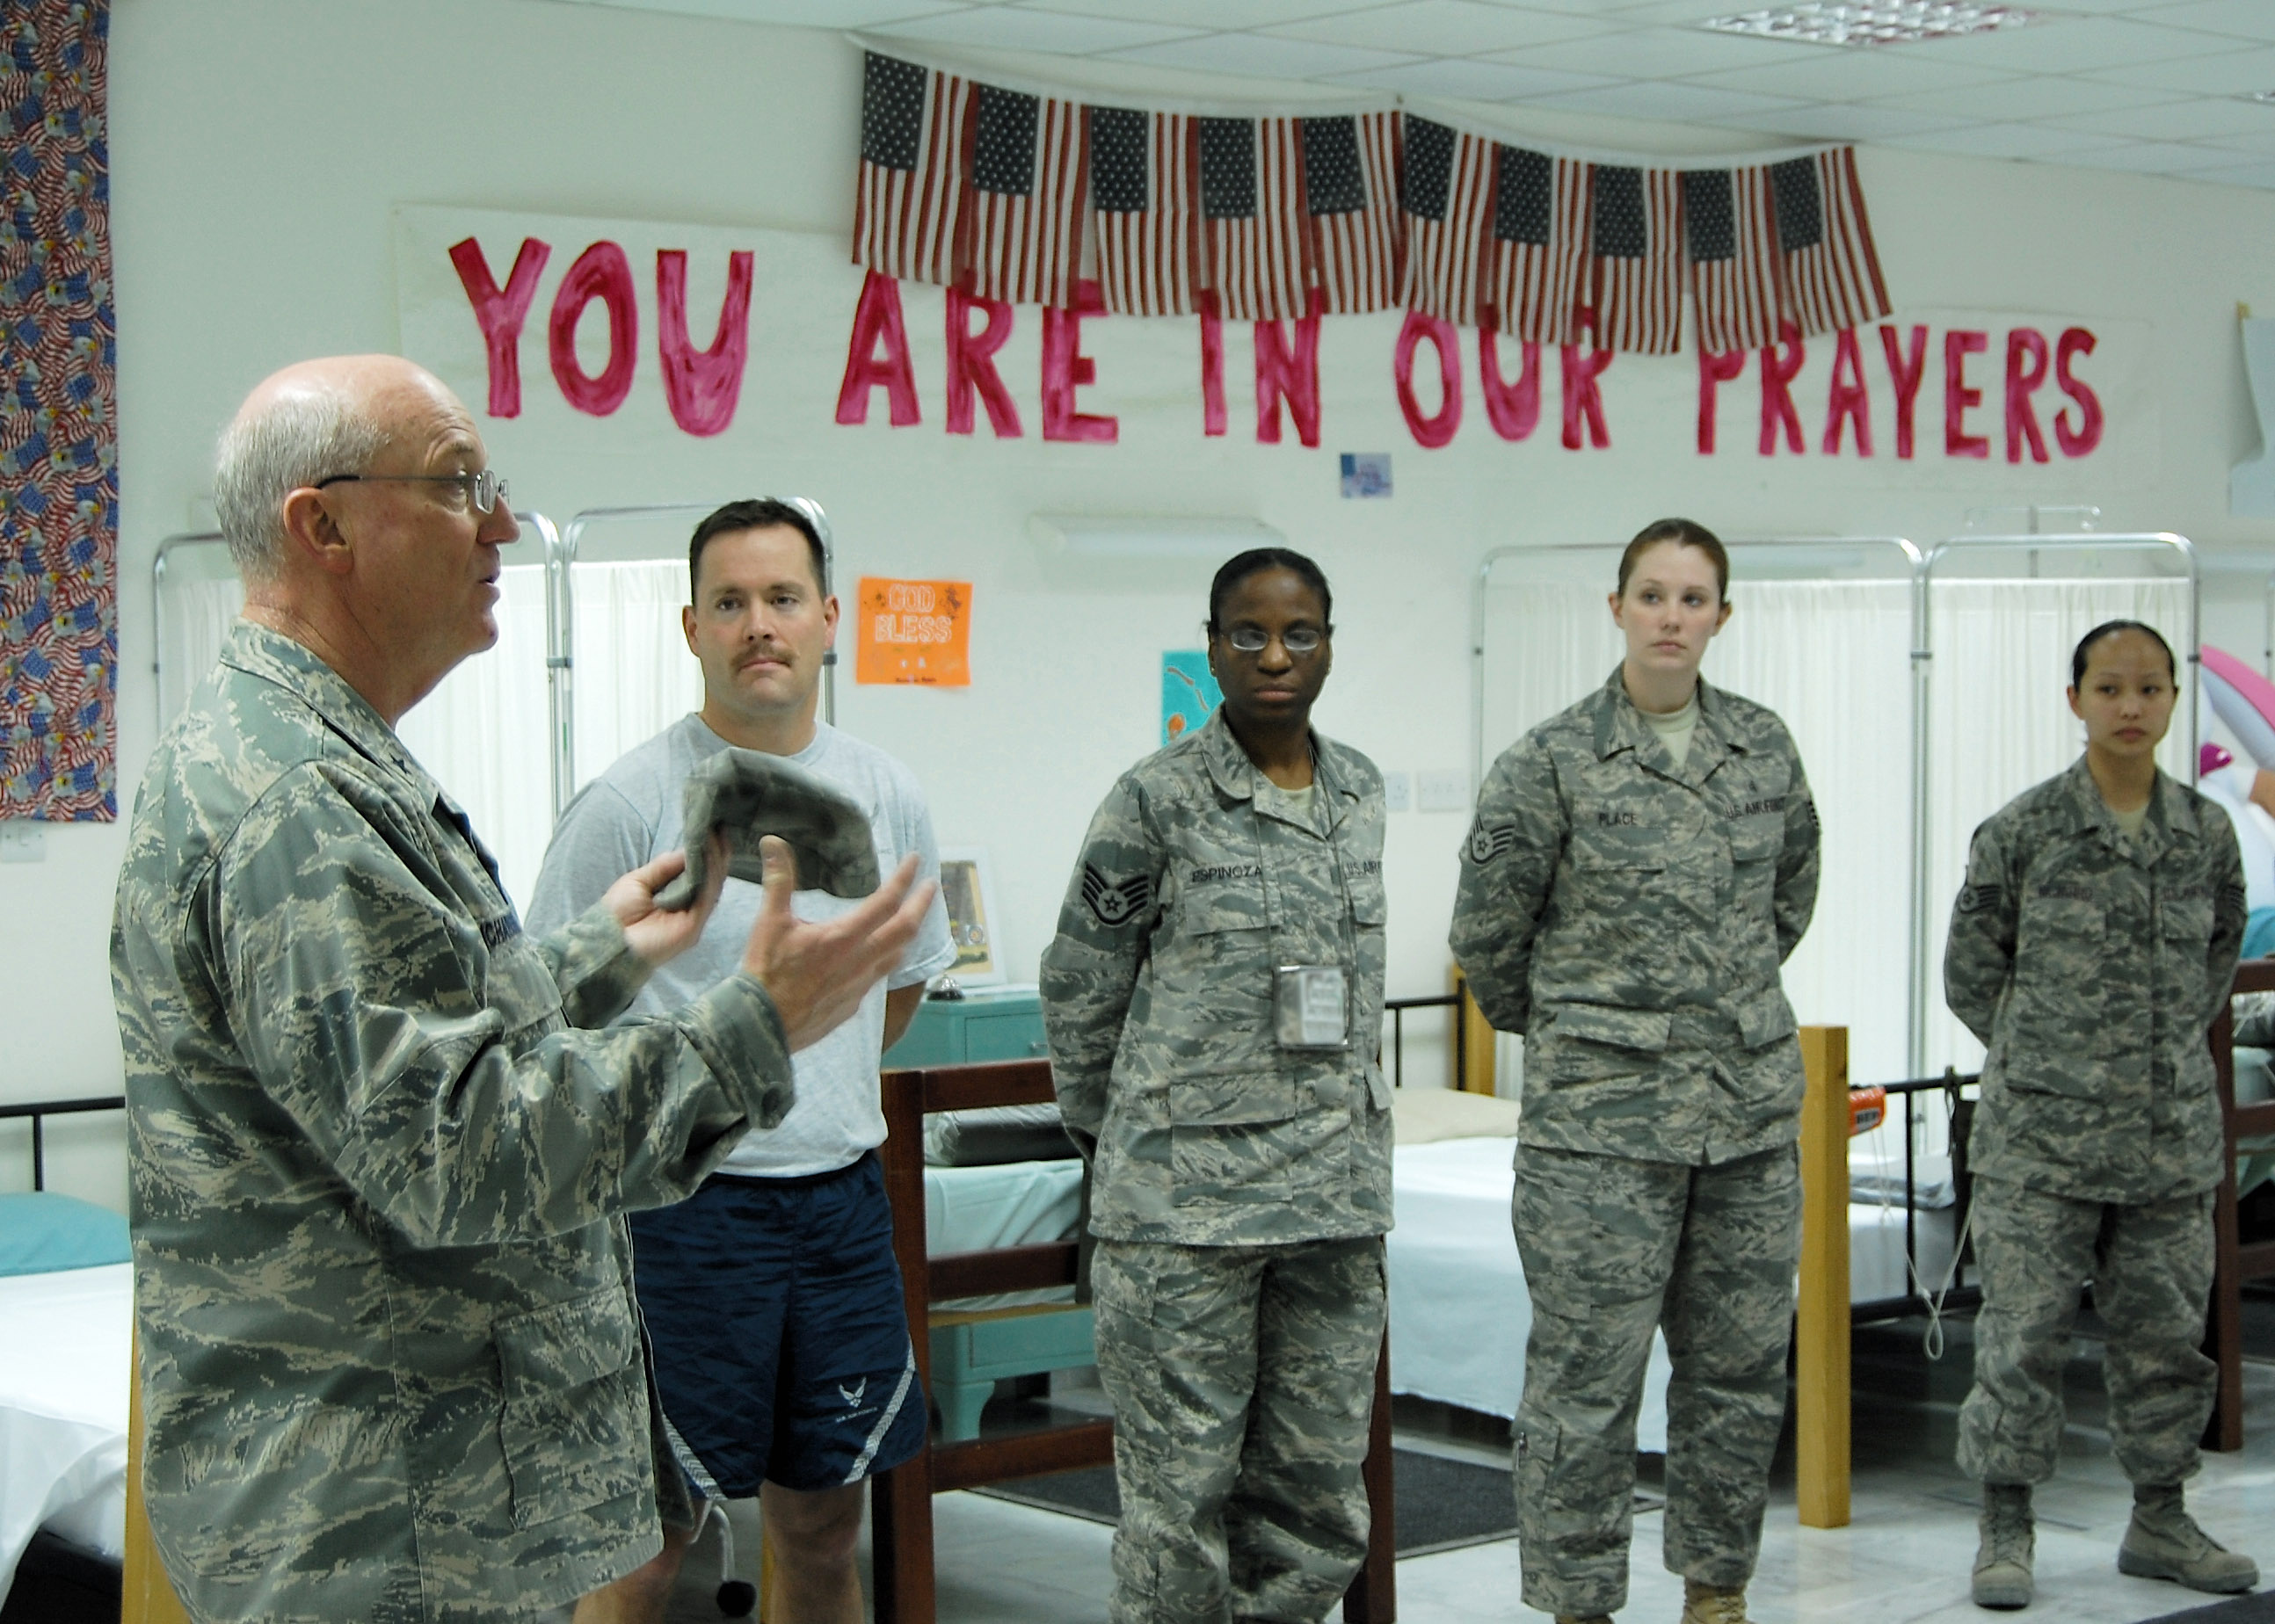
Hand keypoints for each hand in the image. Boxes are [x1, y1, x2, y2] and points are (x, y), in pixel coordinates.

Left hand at [605, 834, 728, 968]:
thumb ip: (663, 867)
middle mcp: (688, 908)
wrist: (606, 940)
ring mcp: (693, 919)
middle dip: (717, 854)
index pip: (698, 875)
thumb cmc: (616, 913)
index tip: (710, 830)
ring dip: (717, 861)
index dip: (705, 854)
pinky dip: (710, 877)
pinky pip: (707, 899)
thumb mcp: (638, 881)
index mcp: (675, 898)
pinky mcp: (693, 927)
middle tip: (720, 829)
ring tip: (717, 837)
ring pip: (713, 887)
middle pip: (710, 879)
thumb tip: (686, 850)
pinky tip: (710, 856)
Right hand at [742, 837, 934, 1051]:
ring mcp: (859, 986)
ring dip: (907, 935)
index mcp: (843, 937)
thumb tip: (773, 843)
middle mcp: (859, 961)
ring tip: (910, 921)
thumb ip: (778, 880)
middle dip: (922, 904)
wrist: (761, 1026)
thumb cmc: (764, 973)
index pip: (885, 901)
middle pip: (905, 929)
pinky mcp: (852, 1006)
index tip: (915, 860)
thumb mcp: (769, 922)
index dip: (904, 878)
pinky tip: (875, 959)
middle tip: (931, 886)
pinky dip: (883, 961)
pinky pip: (877, 979)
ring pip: (896, 956)